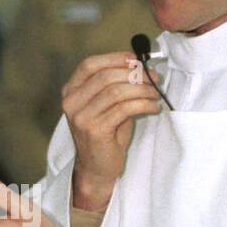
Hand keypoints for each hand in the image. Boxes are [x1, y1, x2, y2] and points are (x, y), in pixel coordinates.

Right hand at [62, 51, 162, 209]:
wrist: (96, 168)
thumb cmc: (105, 134)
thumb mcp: (106, 105)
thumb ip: (115, 85)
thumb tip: (140, 65)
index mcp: (70, 92)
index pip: (90, 65)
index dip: (115, 59)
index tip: (137, 60)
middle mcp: (71, 102)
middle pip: (106, 76)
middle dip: (135, 75)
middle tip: (154, 78)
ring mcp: (81, 117)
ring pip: (117, 91)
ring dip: (142, 90)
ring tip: (155, 94)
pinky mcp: (95, 130)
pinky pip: (124, 109)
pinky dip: (143, 105)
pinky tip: (153, 108)